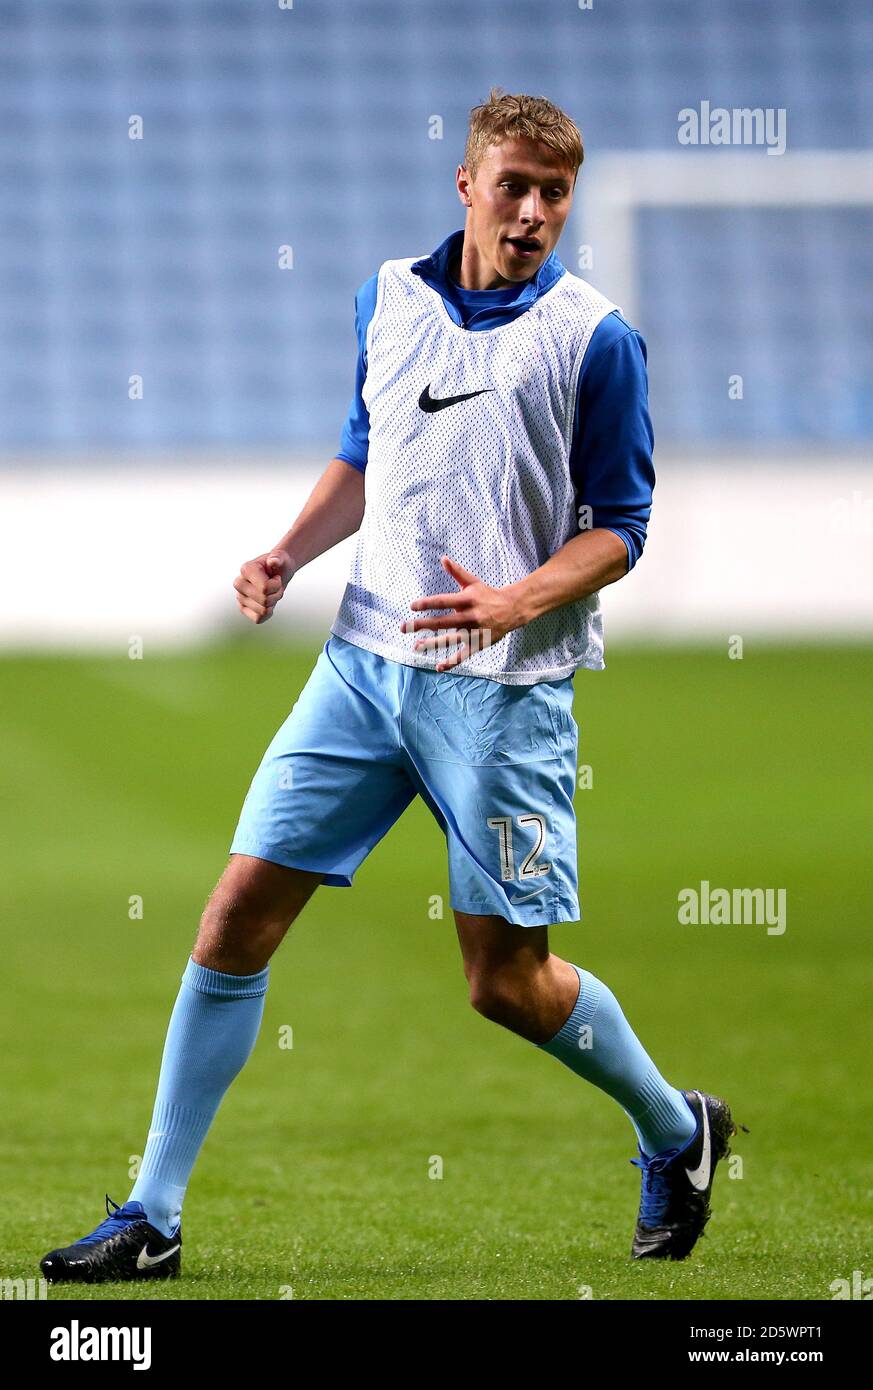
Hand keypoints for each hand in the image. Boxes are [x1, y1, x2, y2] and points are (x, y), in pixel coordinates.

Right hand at [233, 549, 293, 624]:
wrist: (278, 572)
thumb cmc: (280, 564)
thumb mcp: (282, 558)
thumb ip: (278, 558)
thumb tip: (273, 561)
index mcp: (245, 569)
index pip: (265, 588)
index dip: (276, 584)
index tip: (276, 577)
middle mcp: (239, 583)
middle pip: (264, 601)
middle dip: (276, 594)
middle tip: (275, 585)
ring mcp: (240, 597)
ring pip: (263, 611)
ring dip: (273, 602)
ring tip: (271, 592)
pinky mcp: (243, 608)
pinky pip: (259, 619)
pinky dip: (268, 613)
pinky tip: (268, 602)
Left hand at [400, 556, 522, 670]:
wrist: (512, 609)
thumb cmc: (487, 594)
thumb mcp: (473, 582)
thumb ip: (457, 572)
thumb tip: (443, 558)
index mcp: (467, 600)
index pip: (443, 601)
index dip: (427, 603)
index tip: (412, 606)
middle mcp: (470, 616)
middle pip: (443, 621)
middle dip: (422, 625)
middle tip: (404, 627)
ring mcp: (475, 632)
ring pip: (451, 639)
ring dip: (432, 644)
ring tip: (416, 646)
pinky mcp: (479, 644)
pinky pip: (464, 655)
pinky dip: (451, 662)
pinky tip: (438, 667)